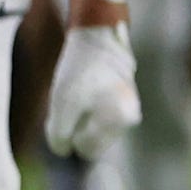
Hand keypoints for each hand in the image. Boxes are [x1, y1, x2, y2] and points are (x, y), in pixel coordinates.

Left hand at [45, 23, 140, 156]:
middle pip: (95, 142)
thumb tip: (63, 151)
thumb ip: (60, 136)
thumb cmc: (80, 72)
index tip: (66, 117)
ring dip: (81, 119)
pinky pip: (100, 117)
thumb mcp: (61, 106)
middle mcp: (130, 118)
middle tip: (68, 107)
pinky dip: (87, 110)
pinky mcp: (122, 99)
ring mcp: (128, 109)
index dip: (71, 137)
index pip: (89, 150)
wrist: (96, 38)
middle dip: (77, 130)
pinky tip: (82, 93)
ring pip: (96, 130)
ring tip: (76, 97)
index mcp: (121, 121)